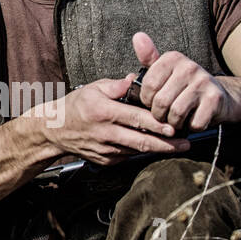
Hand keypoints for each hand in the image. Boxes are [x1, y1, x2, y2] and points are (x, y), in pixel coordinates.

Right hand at [37, 75, 190, 165]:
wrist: (55, 130)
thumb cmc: (76, 106)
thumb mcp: (94, 88)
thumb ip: (117, 85)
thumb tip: (136, 79)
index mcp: (104, 112)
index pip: (136, 119)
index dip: (157, 125)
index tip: (174, 127)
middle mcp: (106, 134)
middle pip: (141, 142)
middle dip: (166, 145)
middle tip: (186, 144)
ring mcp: (105, 150)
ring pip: (137, 151)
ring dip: (157, 149)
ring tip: (177, 146)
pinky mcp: (105, 160)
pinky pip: (128, 155)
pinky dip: (141, 151)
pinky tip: (154, 147)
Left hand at [132, 32, 240, 131]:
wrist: (221, 96)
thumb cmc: (185, 86)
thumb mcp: (165, 71)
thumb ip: (149, 59)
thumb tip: (137, 36)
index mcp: (173, 58)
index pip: (148, 86)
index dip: (147, 101)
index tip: (153, 102)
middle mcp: (189, 67)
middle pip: (161, 102)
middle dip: (160, 115)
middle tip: (165, 115)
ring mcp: (203, 82)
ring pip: (176, 114)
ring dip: (175, 123)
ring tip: (178, 119)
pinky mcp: (215, 99)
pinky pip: (194, 123)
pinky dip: (191, 127)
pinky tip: (193, 120)